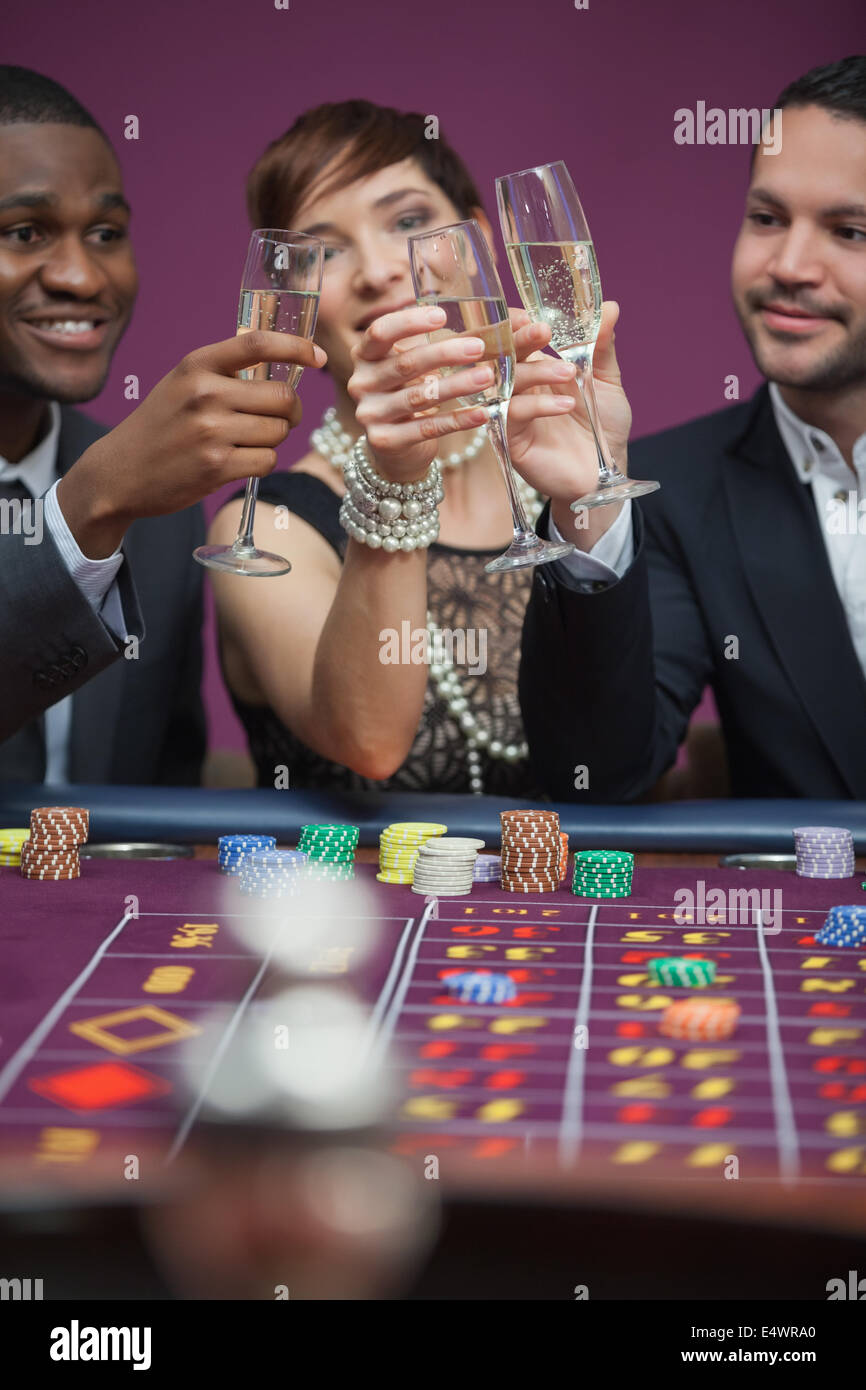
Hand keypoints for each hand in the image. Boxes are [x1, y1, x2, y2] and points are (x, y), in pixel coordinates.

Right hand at [58, 331, 325, 557]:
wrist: (119, 472)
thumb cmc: (160, 426)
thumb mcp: (183, 384)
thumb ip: (226, 373)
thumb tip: (286, 372)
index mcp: (198, 364)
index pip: (259, 344)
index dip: (298, 348)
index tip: (319, 357)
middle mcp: (206, 393)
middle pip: (283, 398)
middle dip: (291, 412)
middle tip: (278, 419)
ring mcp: (211, 431)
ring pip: (278, 432)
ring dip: (273, 440)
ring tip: (245, 442)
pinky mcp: (216, 466)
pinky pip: (267, 461)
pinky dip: (262, 463)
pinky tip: (238, 462)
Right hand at [347, 304, 492, 483]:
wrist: (394, 447)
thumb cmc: (407, 393)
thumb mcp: (409, 366)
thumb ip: (428, 346)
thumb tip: (477, 329)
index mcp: (364, 356)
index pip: (381, 332)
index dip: (409, 322)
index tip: (442, 316)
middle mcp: (361, 383)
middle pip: (405, 364)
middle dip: (444, 354)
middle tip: (478, 347)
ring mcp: (370, 414)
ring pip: (419, 396)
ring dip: (457, 385)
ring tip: (486, 377)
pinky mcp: (384, 441)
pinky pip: (426, 428)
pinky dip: (457, 420)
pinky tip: (481, 414)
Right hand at [505, 302, 632, 545]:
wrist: (606, 471)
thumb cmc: (602, 427)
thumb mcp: (605, 381)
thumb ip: (602, 346)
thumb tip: (610, 306)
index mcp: (535, 370)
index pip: (515, 340)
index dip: (516, 324)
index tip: (530, 313)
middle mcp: (518, 389)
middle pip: (502, 356)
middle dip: (519, 340)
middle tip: (542, 331)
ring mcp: (511, 414)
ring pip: (506, 383)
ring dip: (536, 373)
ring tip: (569, 374)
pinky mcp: (511, 440)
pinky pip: (513, 415)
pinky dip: (537, 406)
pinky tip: (565, 404)